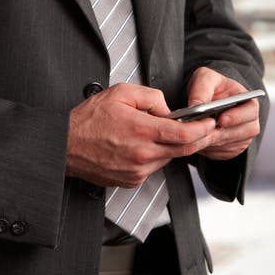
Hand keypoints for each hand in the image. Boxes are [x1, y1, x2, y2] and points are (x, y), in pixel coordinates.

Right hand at [66, 83, 216, 187]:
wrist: (65, 144)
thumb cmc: (89, 119)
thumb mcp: (120, 93)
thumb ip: (150, 97)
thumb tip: (167, 109)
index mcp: (142, 131)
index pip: (184, 134)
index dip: (201, 128)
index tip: (209, 122)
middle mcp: (142, 155)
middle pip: (182, 150)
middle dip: (198, 139)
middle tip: (204, 128)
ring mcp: (137, 171)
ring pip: (167, 159)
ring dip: (173, 146)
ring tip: (165, 132)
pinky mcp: (131, 181)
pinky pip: (152, 168)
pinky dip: (155, 156)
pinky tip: (144, 145)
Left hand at [187, 67, 260, 160]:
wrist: (207, 99)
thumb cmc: (211, 86)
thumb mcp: (206, 78)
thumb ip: (202, 89)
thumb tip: (195, 105)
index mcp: (249, 102)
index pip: (250, 112)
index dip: (237, 117)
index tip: (221, 119)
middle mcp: (250, 123)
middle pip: (238, 134)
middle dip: (216, 132)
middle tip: (199, 131)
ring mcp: (241, 139)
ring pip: (225, 145)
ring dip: (208, 141)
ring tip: (192, 134)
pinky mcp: (230, 150)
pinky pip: (218, 154)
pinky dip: (206, 149)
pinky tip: (195, 140)